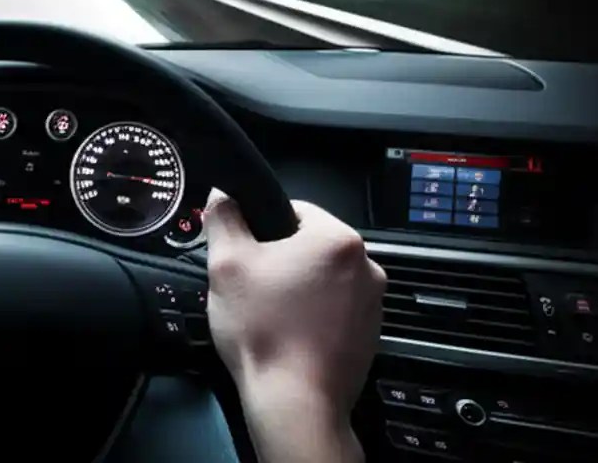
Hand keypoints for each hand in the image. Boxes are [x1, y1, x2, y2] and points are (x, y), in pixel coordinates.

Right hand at [202, 189, 384, 462]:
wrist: (295, 401)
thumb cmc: (263, 330)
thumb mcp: (227, 265)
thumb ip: (224, 219)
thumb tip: (224, 195)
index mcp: (337, 238)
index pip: (294, 209)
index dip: (260, 229)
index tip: (244, 255)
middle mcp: (367, 265)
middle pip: (310, 247)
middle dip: (280, 262)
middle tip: (251, 288)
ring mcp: (373, 303)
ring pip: (322, 279)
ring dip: (297, 289)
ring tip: (269, 315)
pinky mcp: (371, 334)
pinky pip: (335, 310)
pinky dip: (313, 316)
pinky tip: (289, 335)